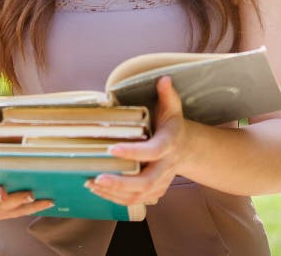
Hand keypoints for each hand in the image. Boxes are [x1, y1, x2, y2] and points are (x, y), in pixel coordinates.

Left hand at [86, 76, 188, 205]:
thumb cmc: (173, 126)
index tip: (112, 149)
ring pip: (139, 196)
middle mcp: (166, 167)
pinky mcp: (154, 191)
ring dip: (115, 193)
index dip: (134, 152)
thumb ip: (167, 95)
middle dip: (121, 183)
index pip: (152, 151)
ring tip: (93, 184)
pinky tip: (99, 191)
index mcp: (169, 145)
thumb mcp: (173, 108)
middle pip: (146, 182)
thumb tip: (163, 79)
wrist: (188, 149)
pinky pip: (135, 200)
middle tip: (98, 178)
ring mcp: (161, 182)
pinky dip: (116, 199)